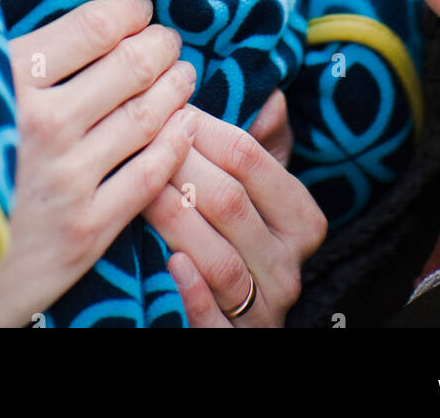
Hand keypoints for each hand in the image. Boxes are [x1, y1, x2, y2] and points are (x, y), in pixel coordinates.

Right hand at [0, 0, 197, 326]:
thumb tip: (35, 8)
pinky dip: (175, 142)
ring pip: (146, 117)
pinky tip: (185, 123)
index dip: (128, 11)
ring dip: (174, 87)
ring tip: (182, 71)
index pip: (92, 28)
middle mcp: (42, 126)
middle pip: (129, 67)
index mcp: (7, 81)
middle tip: (168, 37)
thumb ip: (2, 51)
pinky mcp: (85, 229)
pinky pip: (149, 175)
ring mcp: (68, 179)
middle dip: (158, 45)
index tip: (139, 7)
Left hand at [142, 102, 326, 327]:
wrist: (236, 321)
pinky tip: (169, 264)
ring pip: (220, 259)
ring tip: (139, 189)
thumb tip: (268, 95)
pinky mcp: (232, 343)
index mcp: (301, 218)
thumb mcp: (260, 189)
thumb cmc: (240, 234)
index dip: (204, 127)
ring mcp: (263, 310)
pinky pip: (214, 320)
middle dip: (180, 165)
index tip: (166, 106)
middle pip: (230, 203)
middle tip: (138, 139)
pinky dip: (193, 292)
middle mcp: (288, 266)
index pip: (250, 159)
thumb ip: (263, 141)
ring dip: (175, 220)